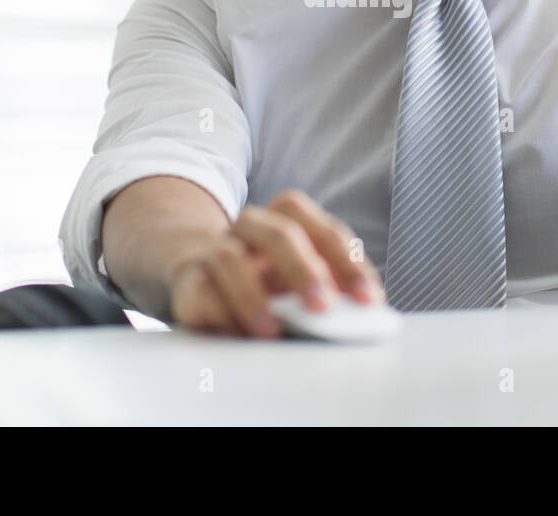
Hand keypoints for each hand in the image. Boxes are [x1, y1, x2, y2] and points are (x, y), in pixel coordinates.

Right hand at [167, 189, 384, 337]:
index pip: (323, 230)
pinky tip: (238, 335)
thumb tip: (361, 319)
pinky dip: (221, 313)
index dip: (348, 262)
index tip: (368, 300)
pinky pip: (202, 290)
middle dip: (305, 271)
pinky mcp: (189, 279)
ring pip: (231, 258)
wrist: (198, 272)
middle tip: (323, 307)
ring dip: (253, 296)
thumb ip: (326, 291)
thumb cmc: (263, 280)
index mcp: (287, 222)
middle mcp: (252, 228)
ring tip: (272, 330)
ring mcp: (217, 249)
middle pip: (280, 233)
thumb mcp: (296, 281)